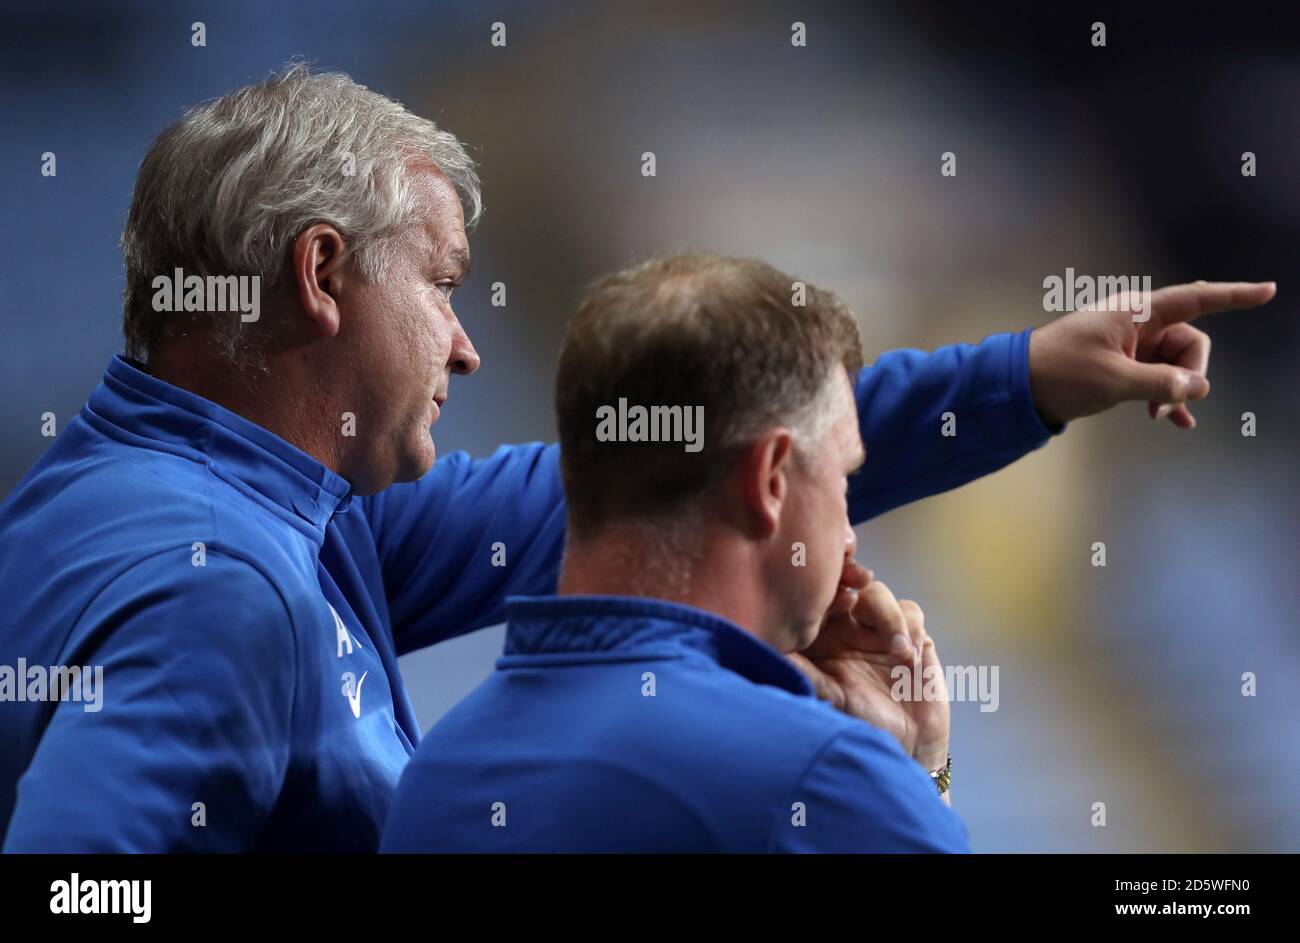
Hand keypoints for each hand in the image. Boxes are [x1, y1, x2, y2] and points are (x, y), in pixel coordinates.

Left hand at [789, 563, 948, 767]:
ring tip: (899, 653)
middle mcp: (844, 627)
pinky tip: (910, 659)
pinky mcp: (910, 634)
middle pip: (845, 584)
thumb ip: (804, 672)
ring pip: (877, 594)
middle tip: (861, 587)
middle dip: (854, 580)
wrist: (908, 745)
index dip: (824, 590)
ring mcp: (877, 629)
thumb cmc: (858, 724)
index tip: (838, 601)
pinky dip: (912, 628)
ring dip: (889, 617)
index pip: (815, 599)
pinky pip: (910, 611)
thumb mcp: (828, 698)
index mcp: (818, 637)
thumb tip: (772, 651)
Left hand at [1028, 280, 1275, 428]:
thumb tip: (1198, 388)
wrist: (1014, 385)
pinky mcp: (1119, 366)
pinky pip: (1156, 378)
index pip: (1195, 299)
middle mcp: (1136, 324)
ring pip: (1174, 364)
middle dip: (1190, 374)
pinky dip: (1165, 398)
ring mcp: (1129, 346)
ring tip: (1160, 419)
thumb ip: (1159, 384)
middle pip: (1189, 342)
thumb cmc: (1058, 373)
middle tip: (1169, 405)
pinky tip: (1177, 423)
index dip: (1233, 296)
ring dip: (1174, 391)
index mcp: (1136, 313)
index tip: (1268, 290)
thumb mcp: (1113, 381)